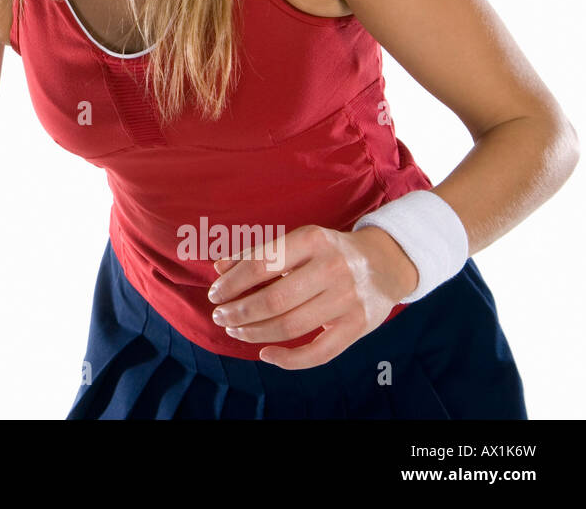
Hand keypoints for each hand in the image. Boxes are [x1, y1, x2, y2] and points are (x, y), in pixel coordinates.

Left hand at [206, 224, 418, 368]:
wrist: (385, 263)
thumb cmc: (328, 252)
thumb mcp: (297, 242)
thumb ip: (258, 254)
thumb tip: (219, 268)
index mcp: (313, 240)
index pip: (262, 264)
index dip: (232, 283)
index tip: (214, 294)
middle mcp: (333, 268)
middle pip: (274, 300)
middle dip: (239, 311)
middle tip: (220, 316)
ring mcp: (348, 299)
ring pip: (291, 326)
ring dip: (255, 333)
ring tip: (235, 330)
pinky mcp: (358, 326)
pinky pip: (319, 352)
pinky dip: (288, 359)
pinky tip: (265, 353)